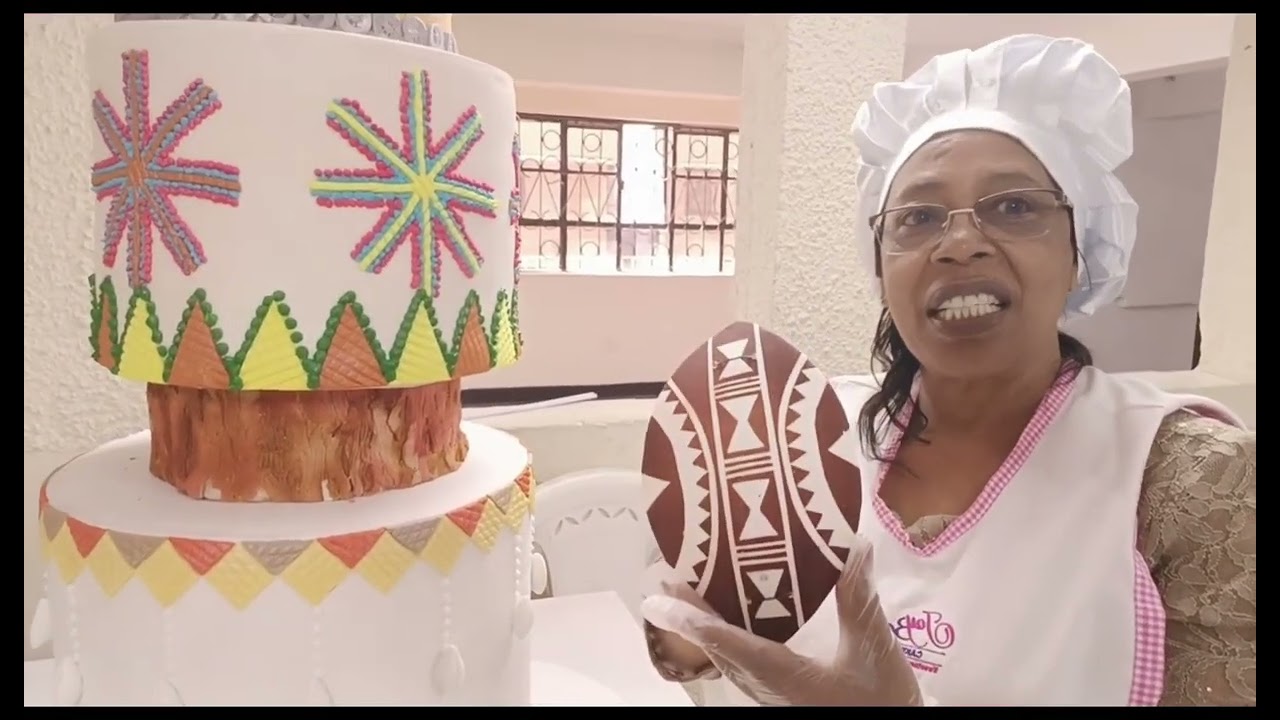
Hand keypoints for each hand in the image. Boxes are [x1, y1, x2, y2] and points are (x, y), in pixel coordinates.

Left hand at [642, 537, 922, 705]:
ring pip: (726, 658)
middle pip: (715, 648)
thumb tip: (852, 543)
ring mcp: (772, 696)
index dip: (688, 618)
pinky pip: (742, 663)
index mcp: (781, 676)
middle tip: (666, 577)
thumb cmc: (883, 701)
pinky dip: (728, 636)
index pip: (723, 642)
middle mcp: (766, 689)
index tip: (656, 599)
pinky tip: (735, 617)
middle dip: (687, 614)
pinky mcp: (783, 696)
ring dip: (705, 625)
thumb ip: (859, 597)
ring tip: (688, 591)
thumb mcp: (875, 649)